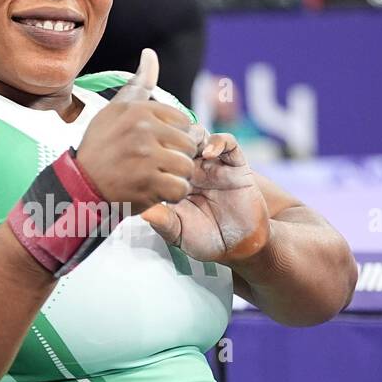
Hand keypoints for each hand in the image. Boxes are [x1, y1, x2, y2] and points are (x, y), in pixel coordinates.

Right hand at [75, 48, 204, 212]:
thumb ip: (138, 84)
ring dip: (177, 176)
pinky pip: (179, 188)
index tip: (158, 146)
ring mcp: (145, 157)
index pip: (182, 121)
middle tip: (159, 165)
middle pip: (188, 144)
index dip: (175, 136)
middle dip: (178, 157)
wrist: (79, 183)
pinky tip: (156, 190)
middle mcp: (142, 129)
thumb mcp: (116, 110)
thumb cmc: (101, 145)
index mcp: (138, 110)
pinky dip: (172, 194)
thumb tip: (150, 54)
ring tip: (159, 177)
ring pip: (187, 167)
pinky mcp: (147, 183)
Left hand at [140, 131, 269, 265]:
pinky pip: (228, 143)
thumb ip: (162, 222)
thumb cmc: (205, 240)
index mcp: (174, 180)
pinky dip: (218, 141)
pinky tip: (209, 153)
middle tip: (166, 145)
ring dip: (191, 134)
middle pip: (176, 139)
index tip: (147, 156)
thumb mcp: (178, 233)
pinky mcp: (236, 165)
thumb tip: (142, 211)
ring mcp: (213, 165)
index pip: (160, 155)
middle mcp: (192, 168)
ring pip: (199, 135)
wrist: (239, 246)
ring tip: (187, 148)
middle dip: (169, 138)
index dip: (154, 151)